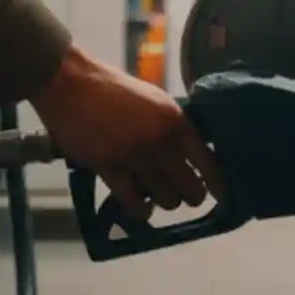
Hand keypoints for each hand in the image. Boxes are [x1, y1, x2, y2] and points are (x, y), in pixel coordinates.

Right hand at [30, 46, 223, 220]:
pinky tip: (142, 207)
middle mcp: (160, 141)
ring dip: (165, 201)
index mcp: (175, 120)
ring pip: (166, 199)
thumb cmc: (114, 89)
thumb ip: (175, 126)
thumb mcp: (156, 100)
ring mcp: (134, 157)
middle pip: (191, 188)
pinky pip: (135, 204)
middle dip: (192, 196)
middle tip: (186, 195)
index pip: (208, 161)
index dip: (219, 184)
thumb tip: (195, 154)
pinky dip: (142, 210)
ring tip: (159, 194)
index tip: (223, 196)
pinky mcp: (109, 169)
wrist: (71, 84)